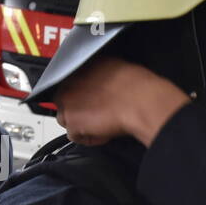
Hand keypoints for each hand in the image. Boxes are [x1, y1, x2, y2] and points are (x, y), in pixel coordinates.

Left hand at [53, 56, 191, 147]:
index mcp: (81, 66)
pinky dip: (88, 138)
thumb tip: (104, 82)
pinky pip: (74, 136)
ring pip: (66, 119)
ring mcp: (68, 102)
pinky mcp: (72, 121)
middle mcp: (69, 82)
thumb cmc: (137, 86)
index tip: (94, 101)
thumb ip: (102, 74)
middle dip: (79, 110)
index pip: (71, 84)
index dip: (84, 96)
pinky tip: (103, 134)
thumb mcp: (117, 68)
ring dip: (81, 125)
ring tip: (101, 126)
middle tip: (98, 115)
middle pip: (65, 101)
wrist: (140, 102)